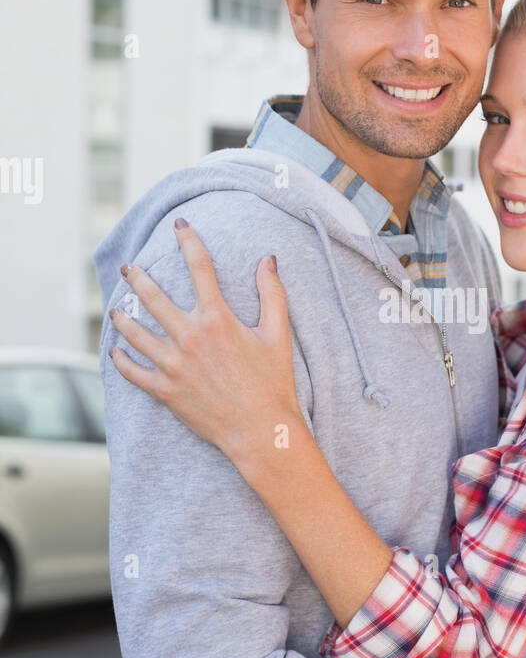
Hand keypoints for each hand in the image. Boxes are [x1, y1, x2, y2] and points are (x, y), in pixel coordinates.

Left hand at [108, 219, 302, 466]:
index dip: (189, 241)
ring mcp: (173, 365)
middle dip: (138, 277)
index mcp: (217, 320)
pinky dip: (121, 361)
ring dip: (123, 318)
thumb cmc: (274, 383)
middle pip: (153, 298)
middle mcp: (190, 338)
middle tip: (129, 268)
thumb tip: (267, 260)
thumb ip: (272, 294)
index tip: (179, 226)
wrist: (261, 431)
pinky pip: (133, 372)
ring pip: (135, 334)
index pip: (199, 268)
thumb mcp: (277, 335)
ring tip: (116, 310)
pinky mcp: (165, 391)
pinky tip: (115, 353)